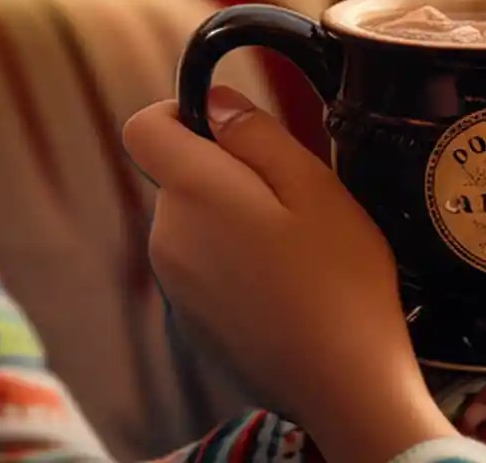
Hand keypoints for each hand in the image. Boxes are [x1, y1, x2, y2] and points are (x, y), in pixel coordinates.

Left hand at [123, 87, 457, 462]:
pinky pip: (203, 268)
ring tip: (295, 251)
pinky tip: (284, 288)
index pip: (144, 126)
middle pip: (177, 177)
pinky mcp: (190, 321)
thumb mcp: (315, 186)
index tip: (230, 126)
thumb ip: (257, 134)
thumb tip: (215, 102)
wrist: (342, 383)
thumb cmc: (339, 283)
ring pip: (194, 223)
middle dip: (226, 174)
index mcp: (193, 193)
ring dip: (233, 222)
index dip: (181, 111)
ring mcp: (174, 286)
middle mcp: (167, 237)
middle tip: (293, 201)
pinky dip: (235, 265)